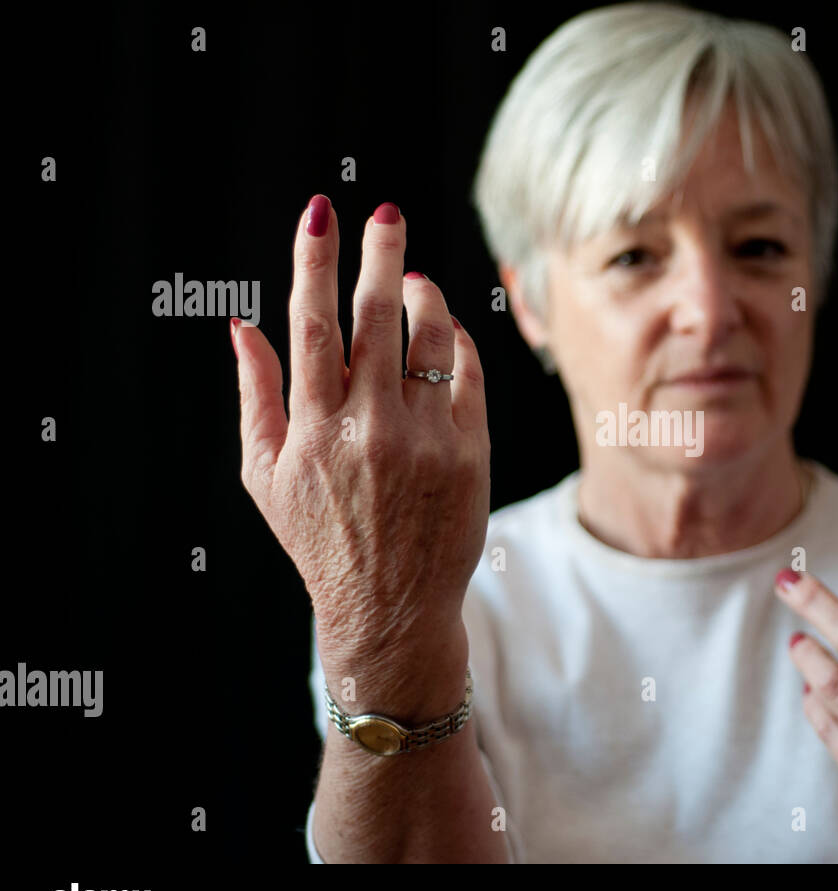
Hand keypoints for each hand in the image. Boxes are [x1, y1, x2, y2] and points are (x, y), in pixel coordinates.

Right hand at [233, 196, 489, 701]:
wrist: (390, 608)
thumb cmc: (321, 538)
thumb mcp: (266, 476)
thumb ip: (255, 396)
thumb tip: (242, 323)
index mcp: (312, 429)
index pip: (312, 323)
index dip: (314, 259)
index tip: (319, 210)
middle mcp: (369, 428)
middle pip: (378, 316)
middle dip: (381, 253)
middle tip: (386, 212)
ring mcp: (425, 441)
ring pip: (432, 338)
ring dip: (426, 296)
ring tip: (417, 281)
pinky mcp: (470, 454)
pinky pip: (470, 375)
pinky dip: (460, 342)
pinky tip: (448, 333)